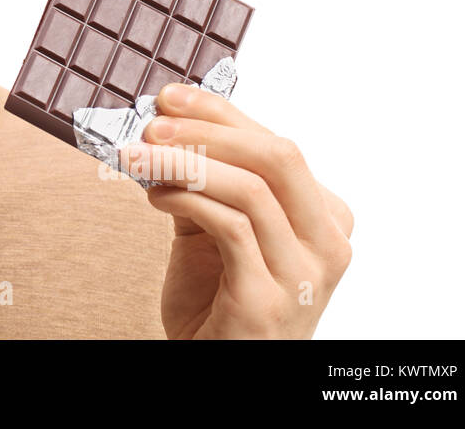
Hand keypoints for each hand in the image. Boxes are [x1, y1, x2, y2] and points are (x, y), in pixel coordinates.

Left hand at [121, 83, 353, 338]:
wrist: (217, 368)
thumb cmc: (219, 300)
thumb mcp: (216, 229)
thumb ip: (205, 181)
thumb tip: (166, 125)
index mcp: (324, 217)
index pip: (277, 145)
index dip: (220, 113)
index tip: (169, 97)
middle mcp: (328, 244)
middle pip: (277, 157)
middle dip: (207, 131)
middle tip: (151, 126)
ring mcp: (304, 276)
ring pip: (251, 190)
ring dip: (182, 164)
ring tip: (136, 159)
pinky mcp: (268, 301)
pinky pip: (230, 229)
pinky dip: (187, 201)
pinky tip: (154, 197)